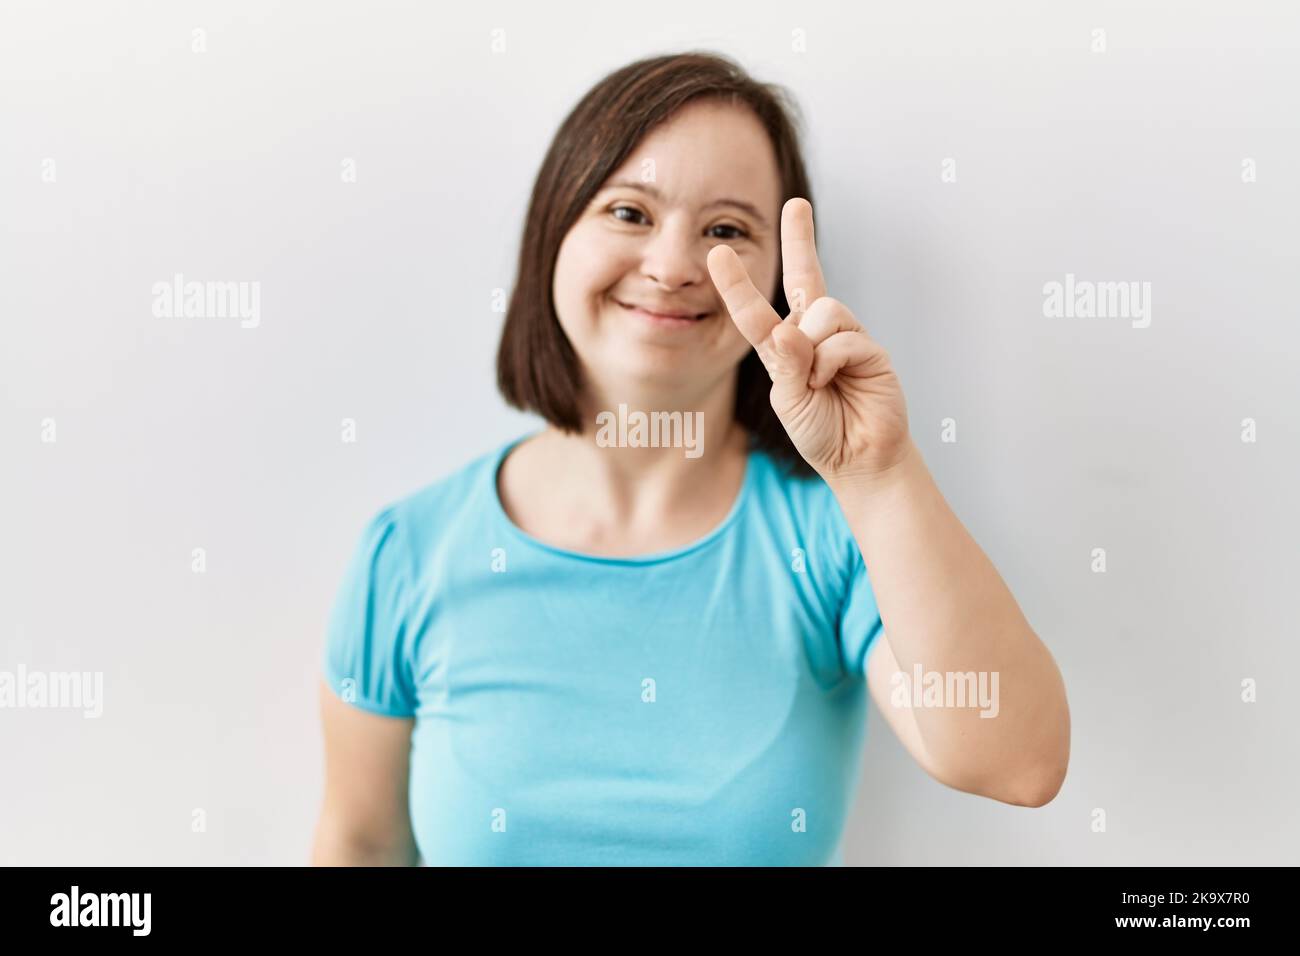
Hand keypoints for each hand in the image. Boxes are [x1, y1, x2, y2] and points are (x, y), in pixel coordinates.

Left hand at [707, 198, 910, 484]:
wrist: (860, 458)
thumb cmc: (821, 432)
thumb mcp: (789, 402)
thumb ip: (786, 366)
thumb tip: (791, 328)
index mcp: (784, 349)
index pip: (756, 311)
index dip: (737, 283)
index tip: (719, 252)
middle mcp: (814, 335)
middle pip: (805, 278)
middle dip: (800, 239)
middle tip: (796, 204)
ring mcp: (844, 338)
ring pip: (822, 310)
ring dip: (813, 346)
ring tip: (819, 381)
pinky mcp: (870, 348)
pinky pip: (843, 338)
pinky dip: (832, 362)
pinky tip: (836, 382)